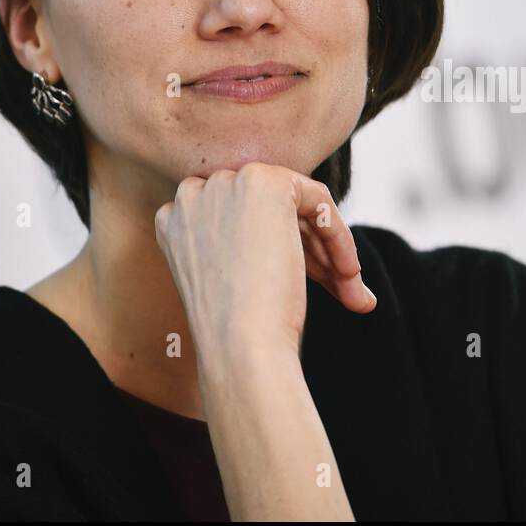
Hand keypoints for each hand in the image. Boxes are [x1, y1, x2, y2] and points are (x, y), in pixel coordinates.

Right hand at [153, 162, 375, 362]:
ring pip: (297, 205)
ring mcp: (226, 183)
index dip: (280, 249)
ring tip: (352, 290)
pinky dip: (338, 236)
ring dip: (328, 247)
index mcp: (174, 220)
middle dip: (309, 248)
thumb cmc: (238, 329)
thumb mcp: (231, 277)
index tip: (311, 283)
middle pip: (269, 210)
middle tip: (341, 287)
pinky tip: (348, 274)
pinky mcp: (265, 181)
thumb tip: (301, 239)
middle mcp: (192, 194)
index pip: (239, 219)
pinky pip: (317, 199)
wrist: (240, 344)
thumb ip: (251, 243)